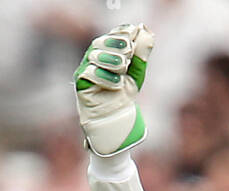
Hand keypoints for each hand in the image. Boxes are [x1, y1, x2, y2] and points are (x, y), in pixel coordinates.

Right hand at [74, 24, 154, 156]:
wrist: (115, 121)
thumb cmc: (124, 96)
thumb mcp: (136, 74)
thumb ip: (141, 54)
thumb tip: (146, 31)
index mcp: (108, 52)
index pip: (112, 35)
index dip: (122, 32)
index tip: (133, 33)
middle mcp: (94, 57)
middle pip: (101, 42)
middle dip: (116, 44)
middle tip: (129, 51)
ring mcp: (86, 69)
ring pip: (94, 55)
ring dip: (111, 58)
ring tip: (124, 67)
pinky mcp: (81, 83)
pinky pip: (88, 72)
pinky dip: (103, 75)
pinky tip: (117, 82)